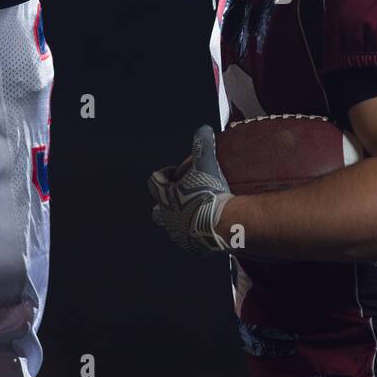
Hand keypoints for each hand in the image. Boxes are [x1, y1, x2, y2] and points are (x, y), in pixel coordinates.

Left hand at [148, 126, 232, 255]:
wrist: (223, 224)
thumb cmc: (209, 194)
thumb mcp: (206, 165)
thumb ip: (202, 145)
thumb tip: (203, 129)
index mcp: (165, 197)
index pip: (154, 182)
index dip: (163, 175)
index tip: (174, 172)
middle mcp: (168, 218)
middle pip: (157, 211)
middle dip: (165, 204)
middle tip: (181, 197)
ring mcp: (179, 235)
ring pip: (174, 228)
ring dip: (182, 220)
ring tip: (198, 213)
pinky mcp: (192, 248)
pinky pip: (191, 242)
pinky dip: (196, 236)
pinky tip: (208, 229)